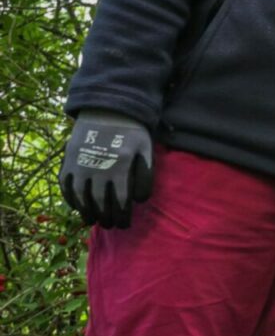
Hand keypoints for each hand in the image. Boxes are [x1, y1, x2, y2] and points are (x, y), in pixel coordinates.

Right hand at [60, 111, 154, 227]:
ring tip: (94, 221)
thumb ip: (145, 176)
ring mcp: (79, 164)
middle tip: (111, 226)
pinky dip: (70, 198)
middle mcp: (97, 168)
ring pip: (81, 196)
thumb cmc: (132, 133)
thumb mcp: (146, 151)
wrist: (107, 109)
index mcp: (120, 166)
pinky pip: (66, 184)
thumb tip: (139, 201)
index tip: (125, 225)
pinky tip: (78, 206)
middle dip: (106, 217)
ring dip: (87, 212)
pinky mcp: (68, 160)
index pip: (121, 201)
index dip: (122, 216)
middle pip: (100, 202)